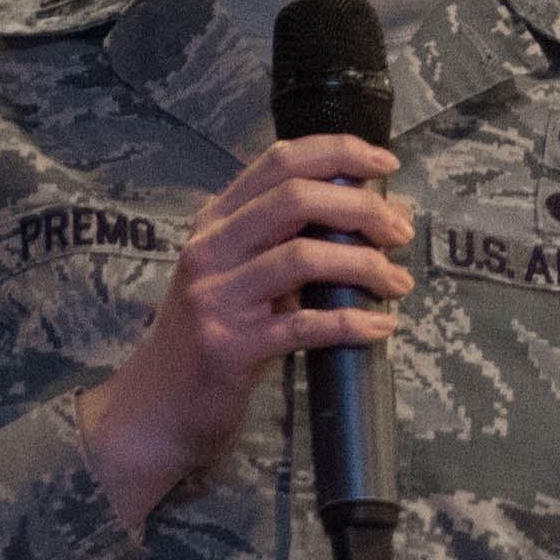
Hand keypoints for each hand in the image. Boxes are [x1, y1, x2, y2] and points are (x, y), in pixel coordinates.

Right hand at [75, 135, 410, 513]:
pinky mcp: (228, 346)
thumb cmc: (211, 336)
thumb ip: (286, 242)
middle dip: (361, 210)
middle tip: (401, 233)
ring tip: (398, 283)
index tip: (386, 164)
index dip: (339, 153)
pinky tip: (380, 327)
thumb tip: (370, 219)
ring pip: (304, 258)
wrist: (158, 407)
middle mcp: (210, 248)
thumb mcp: (237, 275)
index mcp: (215, 221)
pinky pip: (304, 326)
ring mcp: (215, 296)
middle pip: (296, 199)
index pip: (280, 161)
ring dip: (366, 266)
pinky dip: (351, 324)